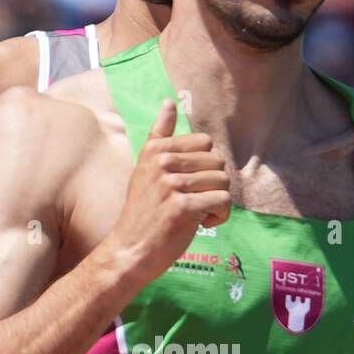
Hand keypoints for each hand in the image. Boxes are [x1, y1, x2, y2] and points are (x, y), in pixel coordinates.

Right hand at [103, 99, 230, 283]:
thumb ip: (159, 136)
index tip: (190, 184)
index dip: (205, 166)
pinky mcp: (183, 207)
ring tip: (199, 213)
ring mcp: (172, 184)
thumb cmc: (143, 213)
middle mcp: (163, 162)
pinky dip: (219, 216)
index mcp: (156, 150)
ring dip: (217, 202)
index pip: (205, 142)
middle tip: (196, 202)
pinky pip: (223, 201)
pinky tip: (202, 224)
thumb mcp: (145, 169)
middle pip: (218, 160)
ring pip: (223, 181)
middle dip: (214, 184)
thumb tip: (170, 102)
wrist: (130, 251)